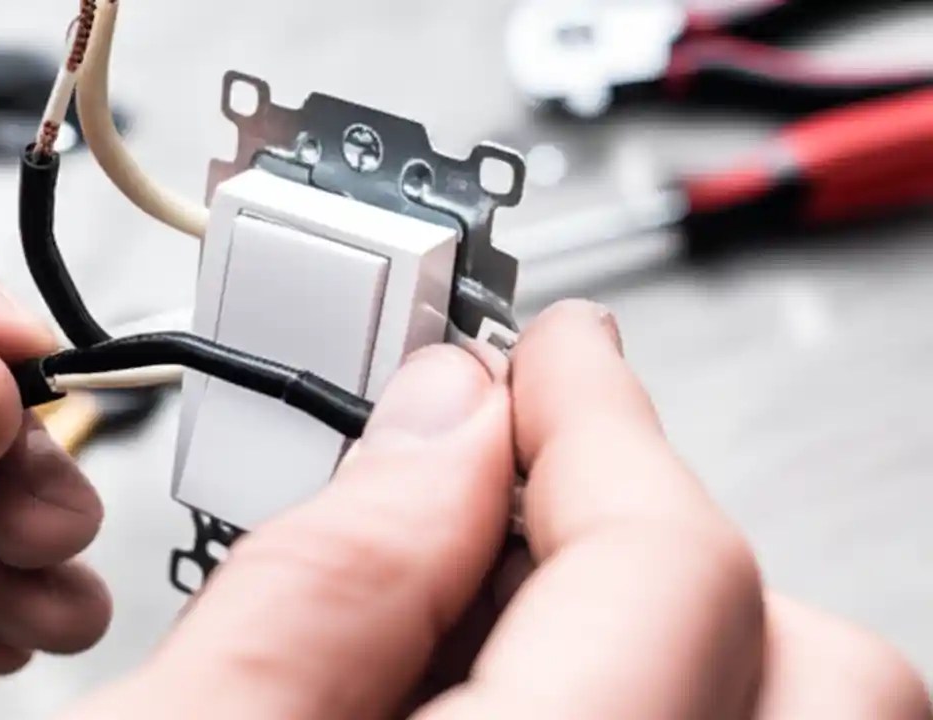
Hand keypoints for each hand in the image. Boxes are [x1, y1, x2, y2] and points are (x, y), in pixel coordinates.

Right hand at [68, 301, 929, 718]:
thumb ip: (316, 586)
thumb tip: (435, 425)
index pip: (672, 570)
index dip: (600, 418)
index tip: (550, 355)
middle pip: (815, 661)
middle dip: (664, 530)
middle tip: (523, 476)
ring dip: (663, 621)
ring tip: (483, 603)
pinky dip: (647, 699)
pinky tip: (498, 691)